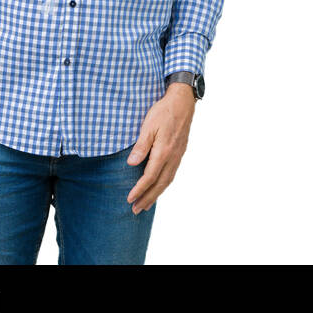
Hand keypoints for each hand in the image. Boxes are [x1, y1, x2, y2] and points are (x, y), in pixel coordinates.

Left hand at [126, 82, 195, 212]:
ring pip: (168, 180)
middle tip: (136, 210)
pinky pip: (172, 173)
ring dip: (156, 194)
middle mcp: (173, 156)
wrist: (183, 101)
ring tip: (146, 204)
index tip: (129, 199)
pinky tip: (158, 187)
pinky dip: (164, 184)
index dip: (139, 189)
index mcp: (164, 151)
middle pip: (160, 183)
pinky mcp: (180, 152)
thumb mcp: (148, 126)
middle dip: (148, 198)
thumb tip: (132, 164)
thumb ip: (141, 146)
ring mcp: (178, 155)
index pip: (150, 176)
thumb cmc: (163, 111)